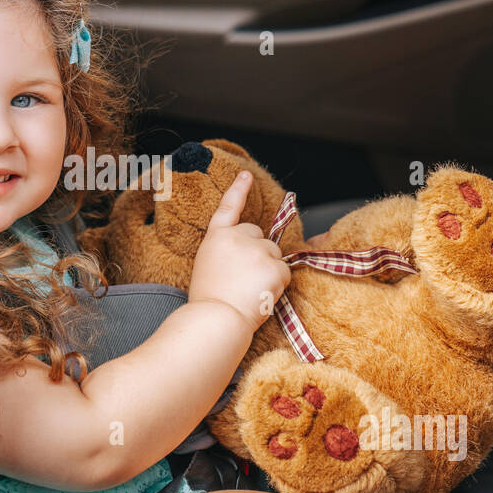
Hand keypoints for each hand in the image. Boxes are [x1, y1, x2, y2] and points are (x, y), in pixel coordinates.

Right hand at [188, 170, 291, 332]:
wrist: (217, 318)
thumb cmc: (209, 299)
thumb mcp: (208, 265)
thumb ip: (226, 252)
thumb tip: (247, 252)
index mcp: (216, 237)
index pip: (229, 207)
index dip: (238, 190)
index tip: (246, 175)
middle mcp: (237, 237)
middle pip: (259, 237)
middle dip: (258, 254)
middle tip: (244, 280)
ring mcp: (257, 249)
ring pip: (274, 255)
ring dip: (268, 270)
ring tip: (250, 290)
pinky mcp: (274, 265)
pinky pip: (284, 272)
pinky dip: (277, 284)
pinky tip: (261, 294)